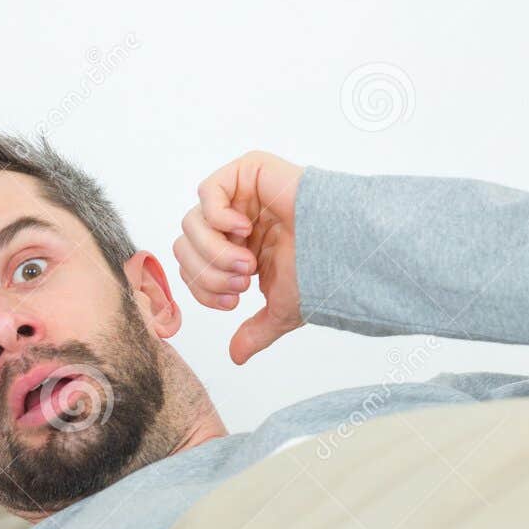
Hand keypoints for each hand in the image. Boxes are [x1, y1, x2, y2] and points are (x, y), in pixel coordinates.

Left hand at [173, 150, 304, 364]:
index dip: (204, 289)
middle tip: (242, 281)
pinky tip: (245, 229)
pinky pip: (209, 192)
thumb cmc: (321, 271)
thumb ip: (256, 330)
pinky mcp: (248, 171)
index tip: (234, 302)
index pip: (191, 267)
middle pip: (184, 246)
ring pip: (191, 223)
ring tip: (248, 262)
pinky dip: (219, 217)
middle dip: (208, 273)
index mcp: (238, 248)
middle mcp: (235, 222)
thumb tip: (236, 356)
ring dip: (215, 251)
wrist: (345, 246)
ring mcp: (240, 196)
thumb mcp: (281, 310)